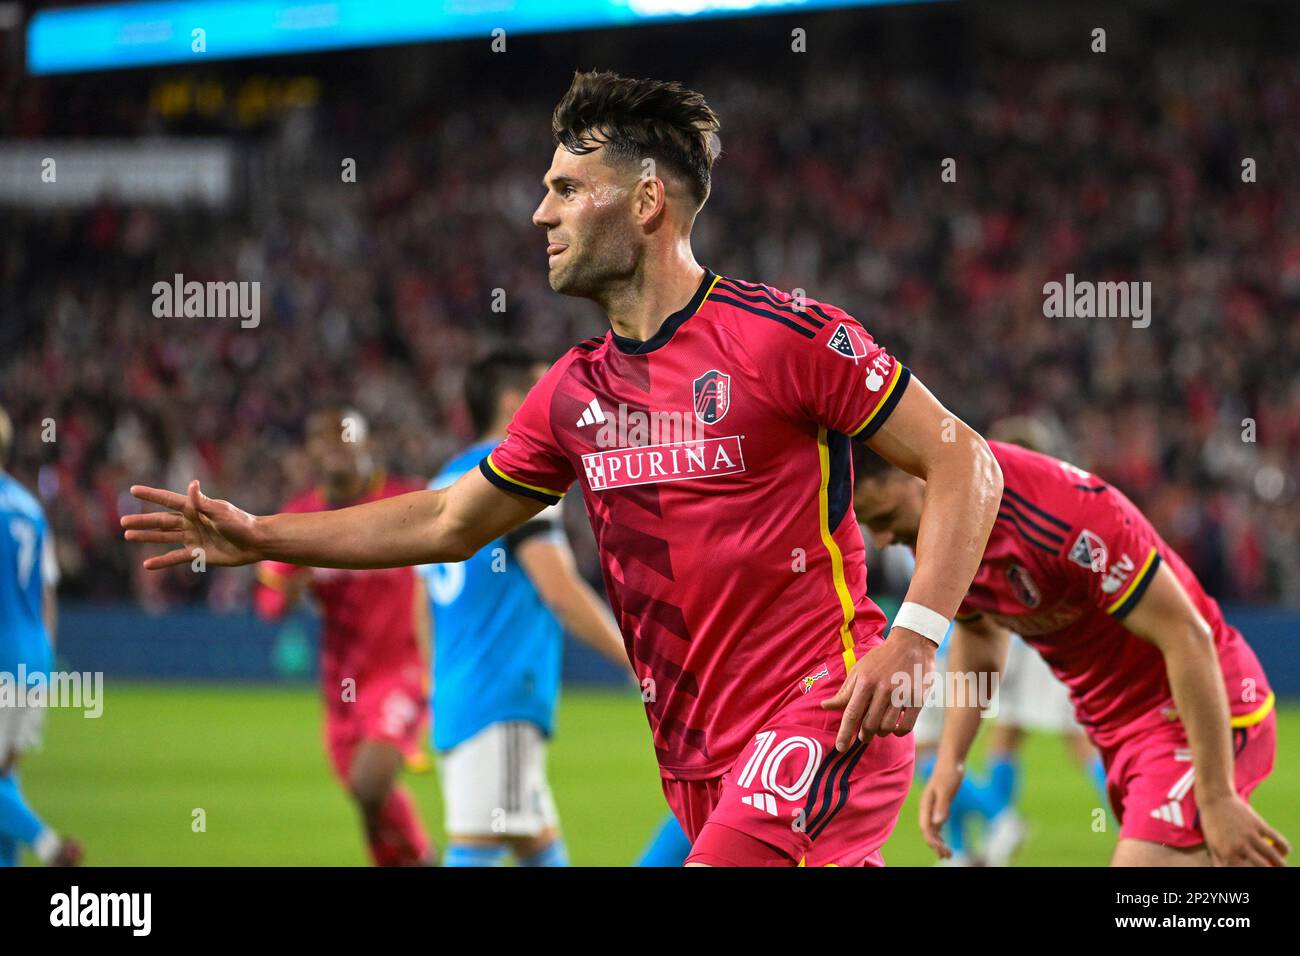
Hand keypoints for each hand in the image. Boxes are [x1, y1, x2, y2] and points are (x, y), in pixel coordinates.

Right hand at [121, 480, 264, 569]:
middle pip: (161, 521)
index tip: (133, 489)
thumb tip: (191, 484)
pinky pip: (176, 558)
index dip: (151, 495)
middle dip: (142, 521)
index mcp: (195, 509)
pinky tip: (147, 564)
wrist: (255, 542)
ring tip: (128, 536)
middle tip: (123, 521)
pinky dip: (162, 561)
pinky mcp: (199, 554)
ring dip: (147, 537)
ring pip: (165, 537)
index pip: (168, 500)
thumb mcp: (220, 510)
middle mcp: (192, 523)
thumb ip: (202, 502)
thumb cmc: (240, 522)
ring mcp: (194, 538)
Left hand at [821, 627, 935, 749]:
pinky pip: (905, 727)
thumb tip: (825, 706)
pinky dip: (897, 733)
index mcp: (866, 681)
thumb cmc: (881, 658)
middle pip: (869, 724)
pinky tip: (894, 728)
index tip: (839, 748)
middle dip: (863, 735)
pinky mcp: (918, 700)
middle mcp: (883, 689)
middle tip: (863, 735)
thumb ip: (844, 692)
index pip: (851, 713)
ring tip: (879, 726)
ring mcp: (902, 695)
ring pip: (886, 728)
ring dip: (880, 732)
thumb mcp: (859, 670)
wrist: (912, 643)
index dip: (844, 733)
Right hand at [919, 760, 963, 858]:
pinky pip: (935, 824)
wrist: (951, 759)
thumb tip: (938, 824)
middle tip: (947, 856)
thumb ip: (942, 806)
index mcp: (925, 804)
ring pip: (931, 829)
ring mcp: (931, 806)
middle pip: (928, 831)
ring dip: (937, 842)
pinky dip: (939, 834)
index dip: (933, 842)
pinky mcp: (938, 804)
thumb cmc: (949, 773)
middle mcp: (926, 807)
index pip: (926, 828)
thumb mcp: (946, 790)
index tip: (943, 852)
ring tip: (947, 854)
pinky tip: (944, 841)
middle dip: (935, 846)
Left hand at [1199, 792, 1289, 866]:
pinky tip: (1283, 851)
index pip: (1245, 871)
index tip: (1257, 870)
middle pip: (1263, 865)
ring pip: (1273, 855)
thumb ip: (1220, 861)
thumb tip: (1223, 872)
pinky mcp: (1258, 824)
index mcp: (1227, 853)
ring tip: (1281, 865)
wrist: (1215, 799)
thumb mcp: (1212, 844)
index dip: (1252, 873)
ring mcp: (1250, 834)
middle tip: (1272, 870)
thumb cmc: (1212, 824)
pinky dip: (1284, 848)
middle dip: (1270, 870)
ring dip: (1281, 863)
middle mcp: (1239, 845)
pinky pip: (1277, 839)